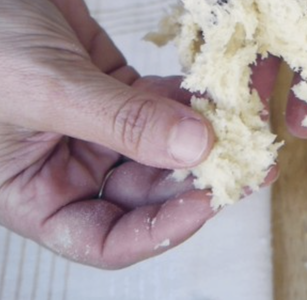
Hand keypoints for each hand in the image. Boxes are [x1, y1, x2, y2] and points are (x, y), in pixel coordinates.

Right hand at [0, 0, 277, 268]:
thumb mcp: (47, 87)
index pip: (105, 240)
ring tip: (251, 120)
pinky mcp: (120, 92)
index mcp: (34, 193)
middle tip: (252, 161)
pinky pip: (166, 105)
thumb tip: (198, 148)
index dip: (160, 231)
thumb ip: (123, 121)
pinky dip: (196, 98)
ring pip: (165, 149)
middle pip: (148, 194)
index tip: (208, 202)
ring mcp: (100, 130)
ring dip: (208, 136)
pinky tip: (227, 89)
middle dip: (199, 178)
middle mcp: (70, 169)